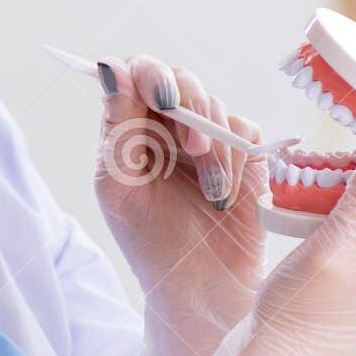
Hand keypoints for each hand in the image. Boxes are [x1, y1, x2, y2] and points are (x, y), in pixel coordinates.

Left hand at [93, 53, 269, 355]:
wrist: (202, 288)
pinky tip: (226, 195)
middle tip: (192, 150)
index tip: (162, 98)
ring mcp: (207, 135)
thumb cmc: (150, 243)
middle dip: (190, 110)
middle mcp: (167, 125)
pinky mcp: (244, 152)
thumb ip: (117, 128)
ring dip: (214, 150)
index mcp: (129, 128)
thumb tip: (110, 67)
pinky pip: (246, 130)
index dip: (151, 74)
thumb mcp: (121, 188)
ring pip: (217, 106)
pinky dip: (238, 160)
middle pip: (181, 78)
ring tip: (211, 195)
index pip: (137, 72)